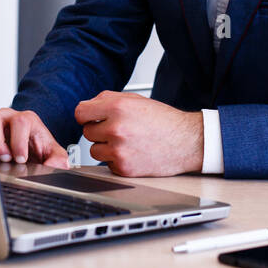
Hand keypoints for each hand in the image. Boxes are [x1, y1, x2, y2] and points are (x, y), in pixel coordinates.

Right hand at [0, 108, 68, 167]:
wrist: (29, 150)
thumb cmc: (39, 148)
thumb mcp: (53, 153)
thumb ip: (59, 158)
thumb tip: (60, 164)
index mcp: (27, 119)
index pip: (21, 122)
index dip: (19, 142)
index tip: (21, 159)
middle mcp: (9, 117)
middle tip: (7, 158)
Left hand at [74, 91, 203, 176]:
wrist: (186, 142)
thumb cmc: (163, 121)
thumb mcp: (135, 100)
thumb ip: (107, 100)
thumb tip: (86, 107)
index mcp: (117, 107)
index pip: (80, 112)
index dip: (86, 115)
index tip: (90, 118)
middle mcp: (116, 128)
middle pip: (87, 132)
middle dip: (99, 131)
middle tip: (118, 130)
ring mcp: (119, 150)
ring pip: (94, 150)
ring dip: (105, 147)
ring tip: (126, 142)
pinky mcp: (123, 168)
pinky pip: (107, 164)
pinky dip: (116, 160)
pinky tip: (133, 152)